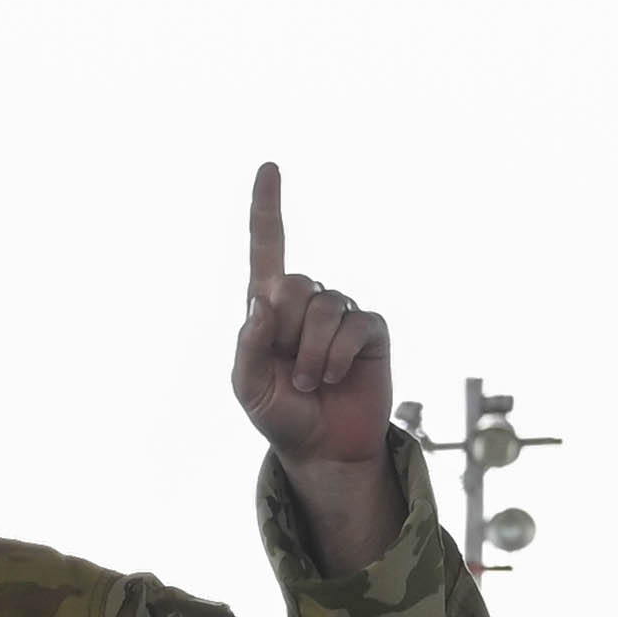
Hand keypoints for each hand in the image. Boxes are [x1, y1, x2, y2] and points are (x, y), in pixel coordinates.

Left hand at [231, 162, 401, 572]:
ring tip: (311, 382)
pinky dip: (338, 356)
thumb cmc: (282, 415)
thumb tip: (263, 302)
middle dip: (288, 334)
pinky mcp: (370, 332)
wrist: (324, 448)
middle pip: (295, 285)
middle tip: (292, 372)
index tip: (269, 168)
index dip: (267, 209)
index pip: (267, 247)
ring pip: (324, 308)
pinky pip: (355, 326)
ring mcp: (341, 315)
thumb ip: (247, 346)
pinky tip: (334, 377)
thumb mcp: (248, 387)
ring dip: (312, 355)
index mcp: (269, 306)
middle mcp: (307, 302)